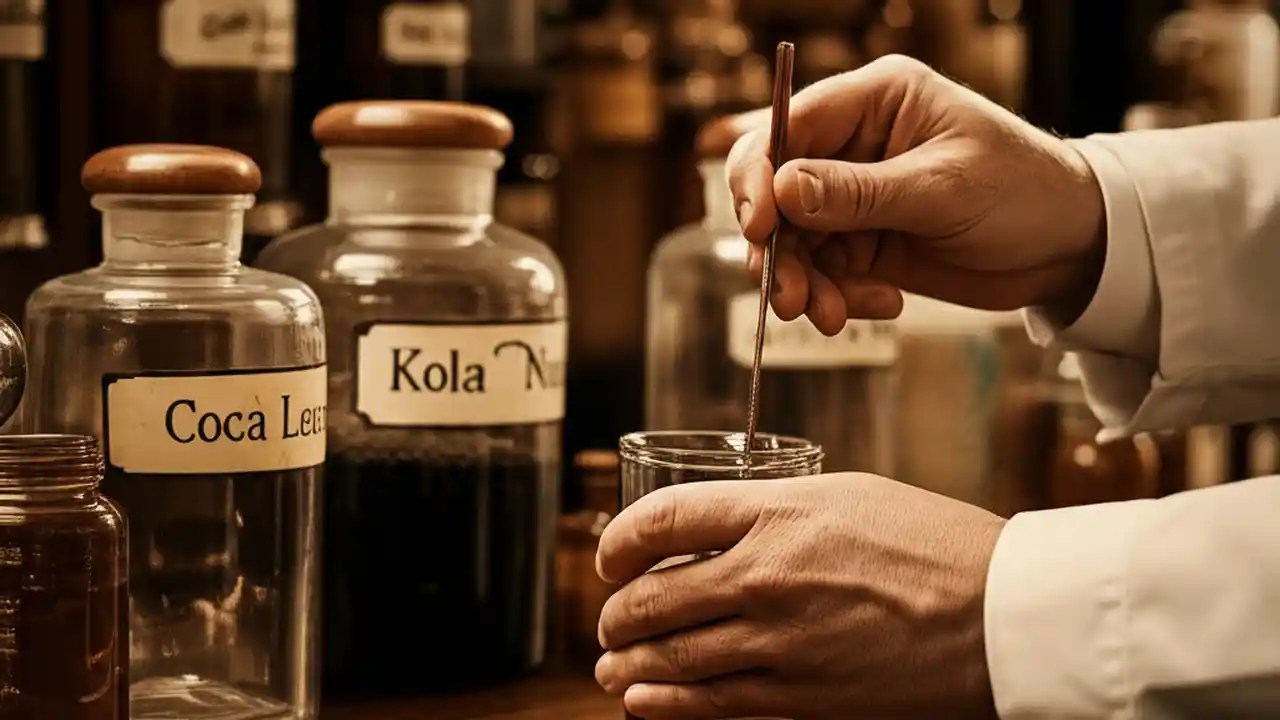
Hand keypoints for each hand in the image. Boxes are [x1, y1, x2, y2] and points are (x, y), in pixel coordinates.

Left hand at [594, 474, 1005, 719]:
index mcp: (775, 510)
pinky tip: (642, 701)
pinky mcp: (801, 695)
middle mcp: (764, 574)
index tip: (612, 554)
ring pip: (671, 657)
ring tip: (610, 664)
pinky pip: (711, 704)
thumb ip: (776, 509)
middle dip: (618, 612)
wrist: (1002, 614)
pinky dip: (664, 705)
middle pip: (652, 596)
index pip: (663, 520)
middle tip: (611, 618)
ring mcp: (779, 640)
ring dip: (627, 662)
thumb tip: (724, 528)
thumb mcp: (849, 495)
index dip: (621, 539)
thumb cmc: (935, 544)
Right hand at [729, 54, 1106, 334]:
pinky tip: (879, 305)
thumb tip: (781, 191)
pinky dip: (836, 296)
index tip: (761, 229)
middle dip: (777, 247)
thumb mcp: (942, 190)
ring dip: (803, 283)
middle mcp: (853, 144)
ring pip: (793, 241)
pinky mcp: (862, 242)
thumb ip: (859, 193)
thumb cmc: (1024, 190)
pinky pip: (823, 272)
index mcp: (874, 101)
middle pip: (775, 189)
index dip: (759, 175)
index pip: (787, 127)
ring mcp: (854, 197)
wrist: (1071, 246)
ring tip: (830, 316)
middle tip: (789, 296)